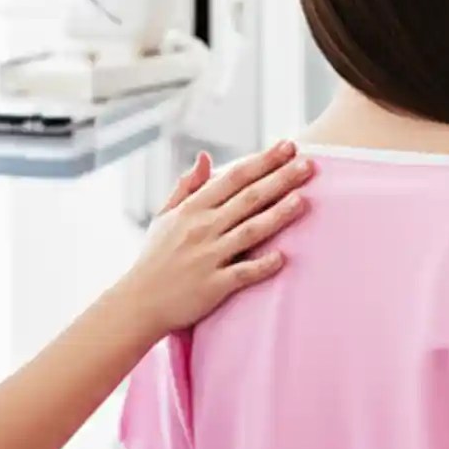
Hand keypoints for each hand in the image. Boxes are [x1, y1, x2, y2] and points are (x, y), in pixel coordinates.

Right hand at [118, 141, 313, 335]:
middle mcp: (202, 228)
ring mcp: (208, 257)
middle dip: (280, 179)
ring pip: (250, 231)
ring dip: (277, 215)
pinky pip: (242, 273)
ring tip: (303, 200)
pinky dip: (261, 265)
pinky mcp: (213, 286)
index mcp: (192, 209)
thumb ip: (187, 186)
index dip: (263, 161)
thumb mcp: (163, 216)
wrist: (139, 302)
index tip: (288, 146)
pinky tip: (282, 257)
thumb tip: (205, 156)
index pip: (233, 177)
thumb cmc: (154, 258)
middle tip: (309, 164)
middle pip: (248, 198)